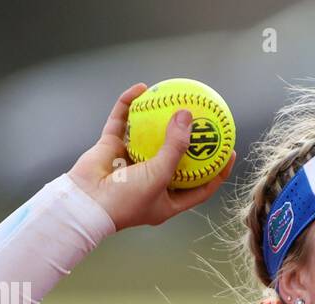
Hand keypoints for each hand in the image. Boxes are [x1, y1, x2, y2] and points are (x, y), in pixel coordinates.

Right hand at [67, 82, 236, 230]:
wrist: (84, 203)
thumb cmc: (126, 198)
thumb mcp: (159, 175)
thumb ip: (176, 147)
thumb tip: (187, 116)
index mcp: (167, 200)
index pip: (200, 187)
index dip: (216, 171)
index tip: (229, 151)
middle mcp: (150, 182)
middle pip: (177, 159)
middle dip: (190, 140)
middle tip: (207, 120)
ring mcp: (130, 164)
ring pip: (149, 137)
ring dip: (160, 118)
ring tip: (175, 98)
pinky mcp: (111, 148)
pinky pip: (123, 122)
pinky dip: (129, 106)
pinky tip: (141, 88)